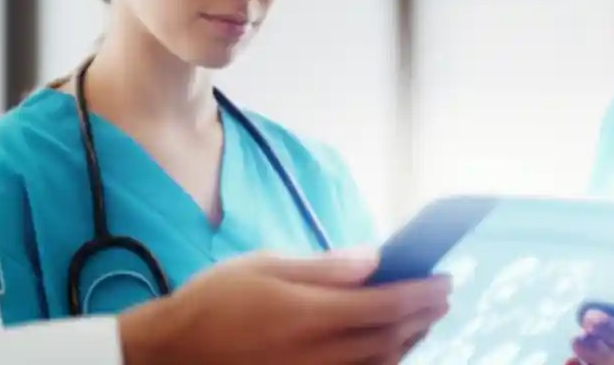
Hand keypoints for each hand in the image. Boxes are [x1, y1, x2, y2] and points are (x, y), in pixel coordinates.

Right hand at [118, 250, 450, 364]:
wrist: (169, 353)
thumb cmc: (214, 301)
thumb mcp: (266, 266)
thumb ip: (325, 267)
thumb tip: (374, 258)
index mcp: (311, 314)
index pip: (386, 305)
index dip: (422, 294)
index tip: (444, 280)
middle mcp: (319, 353)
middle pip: (390, 338)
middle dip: (423, 317)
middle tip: (444, 298)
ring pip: (379, 364)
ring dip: (408, 342)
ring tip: (422, 321)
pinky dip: (381, 364)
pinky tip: (387, 350)